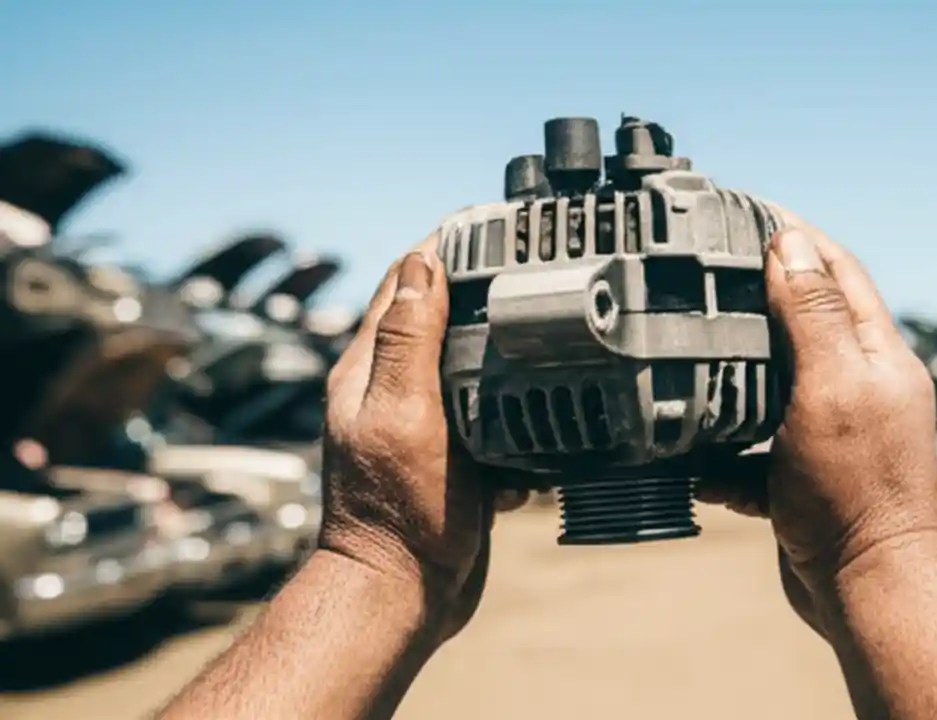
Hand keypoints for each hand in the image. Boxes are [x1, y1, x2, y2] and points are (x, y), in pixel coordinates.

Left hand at [320, 237, 526, 645]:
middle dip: (485, 292)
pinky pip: (491, 417)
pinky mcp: (454, 458)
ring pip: (472, 368)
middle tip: (536, 271)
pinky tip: (546, 414)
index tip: (491, 228)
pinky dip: (516, 410)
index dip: (444, 249)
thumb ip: (407, 341)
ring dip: (507, 353)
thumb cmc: (395, 511)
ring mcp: (424, 426)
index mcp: (368, 370)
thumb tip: (422, 262)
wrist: (404, 594)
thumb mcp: (402, 413)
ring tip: (554, 333)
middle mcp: (393, 390)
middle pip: (441, 319)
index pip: (403, 283)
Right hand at [699, 224, 936, 633]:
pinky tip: (694, 456)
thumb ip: (811, 315)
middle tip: (703, 271)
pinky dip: (723, 450)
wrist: (864, 588)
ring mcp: (830, 432)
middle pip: (802, 321)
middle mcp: (858, 387)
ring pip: (770, 384)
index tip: (745, 210)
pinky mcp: (802, 475)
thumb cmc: (857, 491)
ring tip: (684, 354)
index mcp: (876, 356)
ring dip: (730, 374)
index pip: (837, 270)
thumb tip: (790, 242)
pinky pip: (753, 447)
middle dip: (755, 295)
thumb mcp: (832, 387)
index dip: (796, 235)